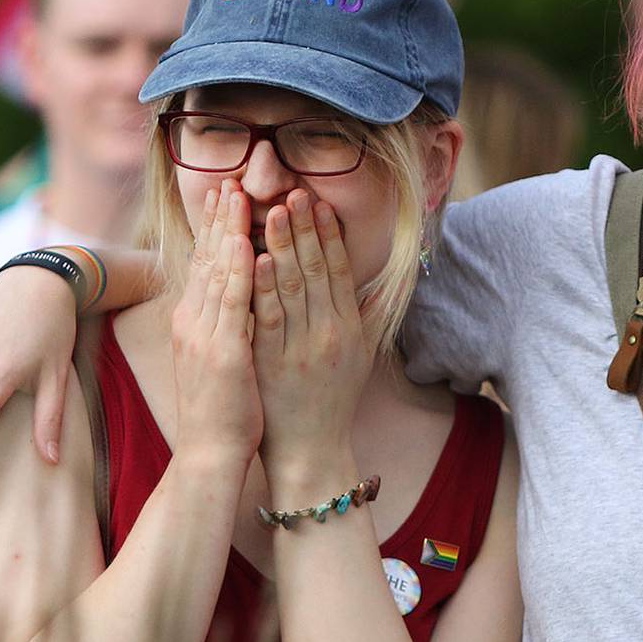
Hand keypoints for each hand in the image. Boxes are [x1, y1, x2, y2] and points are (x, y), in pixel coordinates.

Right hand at [169, 182, 261, 469]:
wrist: (210, 452)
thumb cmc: (223, 406)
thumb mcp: (218, 354)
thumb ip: (223, 320)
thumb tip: (236, 291)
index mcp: (194, 320)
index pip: (205, 262)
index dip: (214, 226)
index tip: (225, 192)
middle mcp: (194, 321)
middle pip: (206, 258)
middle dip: (218, 217)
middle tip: (228, 178)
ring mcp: (205, 335)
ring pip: (216, 272)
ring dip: (226, 231)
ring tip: (237, 195)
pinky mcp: (222, 352)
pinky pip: (231, 304)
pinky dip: (236, 271)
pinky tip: (244, 243)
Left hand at [250, 190, 373, 484]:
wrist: (311, 449)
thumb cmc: (334, 397)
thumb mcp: (363, 353)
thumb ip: (372, 312)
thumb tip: (389, 275)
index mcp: (349, 326)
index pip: (339, 269)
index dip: (328, 234)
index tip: (318, 203)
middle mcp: (328, 332)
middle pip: (315, 270)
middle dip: (303, 229)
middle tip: (293, 192)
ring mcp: (299, 348)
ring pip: (291, 287)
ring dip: (281, 247)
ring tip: (272, 212)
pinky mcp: (272, 363)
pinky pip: (267, 319)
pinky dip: (261, 287)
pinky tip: (253, 259)